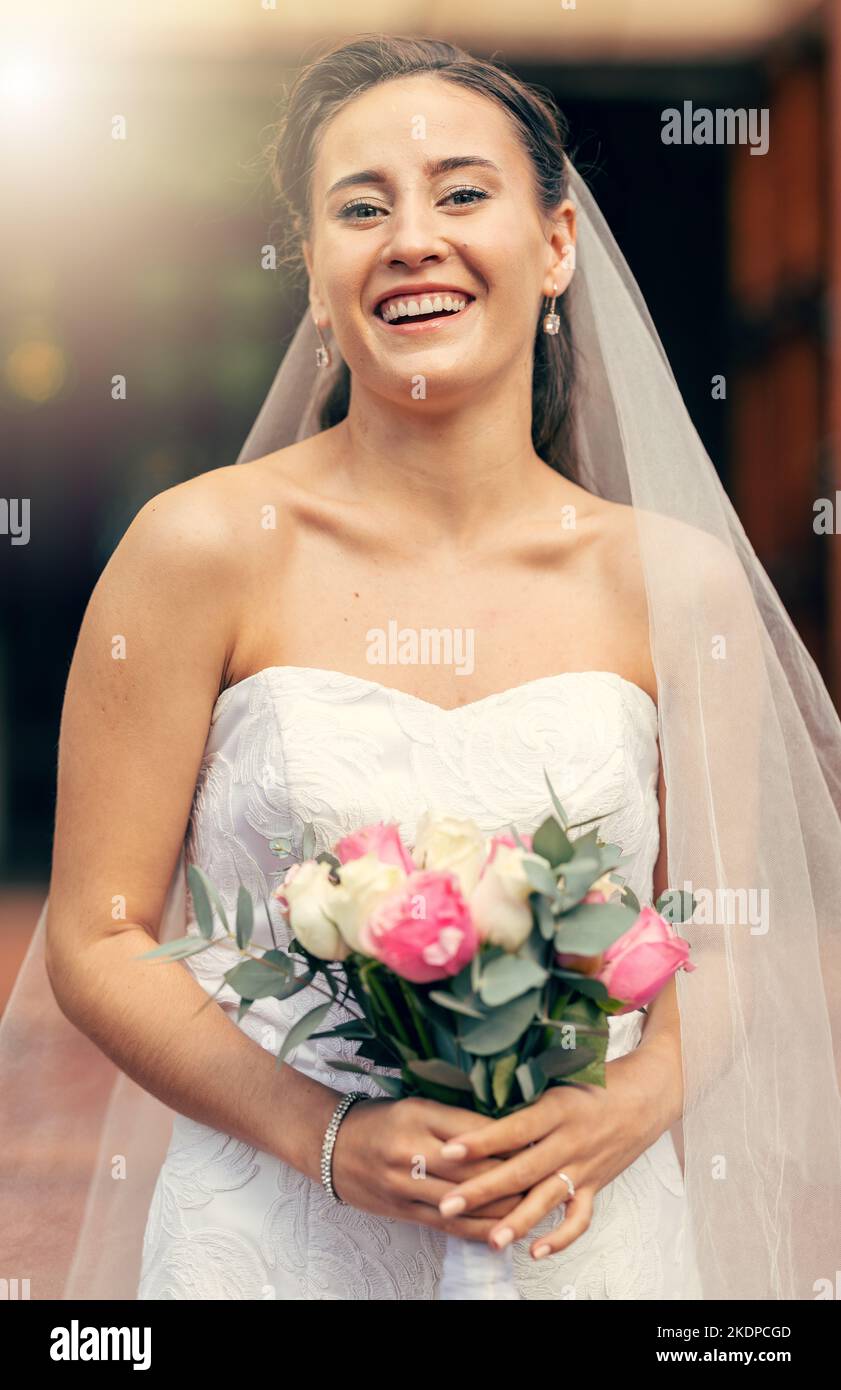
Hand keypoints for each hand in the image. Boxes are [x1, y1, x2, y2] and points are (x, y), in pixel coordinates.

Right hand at [330, 1095, 526, 1242]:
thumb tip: (508, 1127)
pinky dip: (477, 1230)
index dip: (511, 1140)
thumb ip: (456, 1118)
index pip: (476, 1132)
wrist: (332, 1145)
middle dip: (514, 1176)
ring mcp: (405, 1185)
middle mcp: (412, 1150)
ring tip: (534, 1208)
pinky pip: (447, 1226)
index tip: (540, 1141)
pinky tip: (501, 1232)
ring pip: (464, 1203)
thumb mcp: (417, 1104)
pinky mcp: (403, 1211)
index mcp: (419, 1115)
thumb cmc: (380, 1119)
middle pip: (474, 1170)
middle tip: (548, 1177)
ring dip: (501, 1209)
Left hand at [432, 1045, 678, 1260]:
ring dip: (517, 1222)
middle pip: (522, 1170)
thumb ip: (525, 1087)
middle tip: (448, 1204)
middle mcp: (570, 1140)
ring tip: (490, 1241)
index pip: (515, 1128)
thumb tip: (476, 1088)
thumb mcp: (561, 1072)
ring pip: (547, 1199)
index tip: (448, 1151)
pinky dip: (559, 1239)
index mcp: (559, 1108)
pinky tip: (534, 1252)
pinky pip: (578, 1219)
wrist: (647, 1094)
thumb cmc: (597, 1079)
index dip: (482, 1140)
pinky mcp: (596, 1185)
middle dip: (482, 1190)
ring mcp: (584, 1166)